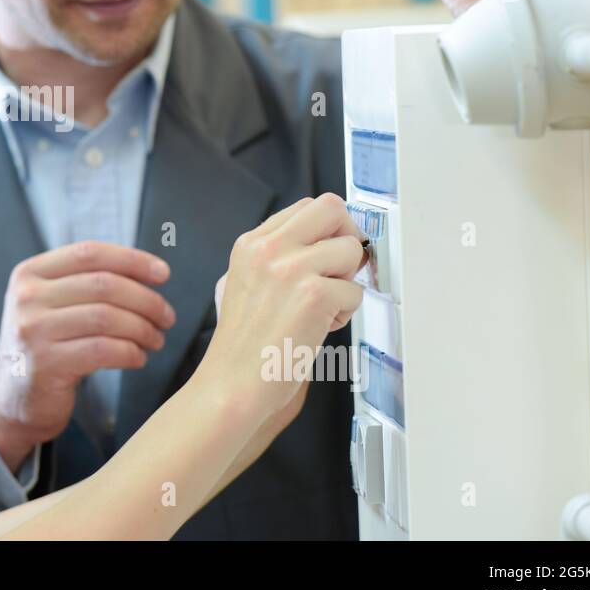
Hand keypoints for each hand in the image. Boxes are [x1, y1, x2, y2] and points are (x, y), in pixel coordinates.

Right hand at [0, 241, 175, 469]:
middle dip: (146, 299)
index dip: (132, 260)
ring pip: (107, 317)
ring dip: (142, 328)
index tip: (163, 274)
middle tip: (167, 316)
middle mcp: (27, 297)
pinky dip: (130, 352)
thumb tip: (147, 271)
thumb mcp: (50, 305)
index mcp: (29, 273)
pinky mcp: (46, 364)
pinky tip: (138, 357)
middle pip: (103, 284)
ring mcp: (33, 331)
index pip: (89, 254)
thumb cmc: (47, 346)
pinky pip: (103, 350)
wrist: (14, 399)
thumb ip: (84, 283)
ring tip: (156, 339)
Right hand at [196, 194, 364, 422]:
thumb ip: (280, 257)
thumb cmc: (245, 344)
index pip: (305, 207)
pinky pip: (356, 291)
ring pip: (350, 250)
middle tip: (343, 267)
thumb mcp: (248, 282)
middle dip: (347, 235)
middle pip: (331, 207)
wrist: (234, 382)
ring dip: (348, 280)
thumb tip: (328, 244)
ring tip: (325, 307)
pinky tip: (319, 327)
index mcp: (251, 244)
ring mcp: (292, 268)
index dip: (327, 229)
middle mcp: (269, 248)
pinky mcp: (315, 294)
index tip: (330, 252)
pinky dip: (345, 312)